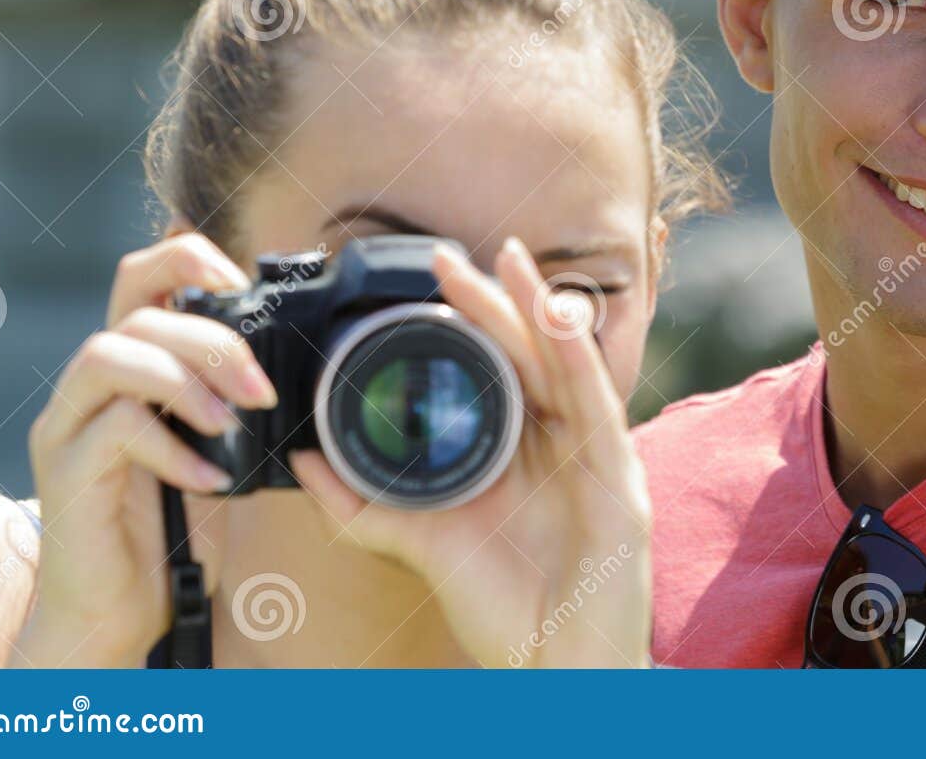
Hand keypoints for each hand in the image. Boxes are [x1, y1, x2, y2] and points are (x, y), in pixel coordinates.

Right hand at [17, 234, 272, 666]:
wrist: (122, 606)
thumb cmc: (177, 523)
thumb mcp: (224, 448)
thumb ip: (242, 401)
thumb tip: (312, 369)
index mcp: (131, 363)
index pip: (141, 273)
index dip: (191, 259)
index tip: (249, 293)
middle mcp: (89, 384)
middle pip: (135, 309)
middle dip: (211, 337)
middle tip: (261, 389)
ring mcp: (68, 424)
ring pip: (108, 354)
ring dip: (183, 380)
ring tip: (231, 422)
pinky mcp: (63, 471)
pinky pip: (113, 430)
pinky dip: (172, 449)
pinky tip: (211, 478)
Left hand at [291, 238, 651, 668]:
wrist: (551, 668)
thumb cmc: (504, 608)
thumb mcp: (425, 542)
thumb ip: (366, 502)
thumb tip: (305, 460)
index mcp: (525, 450)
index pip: (498, 367)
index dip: (470, 319)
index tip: (431, 278)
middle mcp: (562, 443)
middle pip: (528, 355)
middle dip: (493, 301)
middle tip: (449, 257)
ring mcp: (595, 458)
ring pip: (567, 367)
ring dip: (539, 311)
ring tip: (510, 262)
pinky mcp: (621, 481)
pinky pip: (600, 408)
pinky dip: (579, 359)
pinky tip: (556, 320)